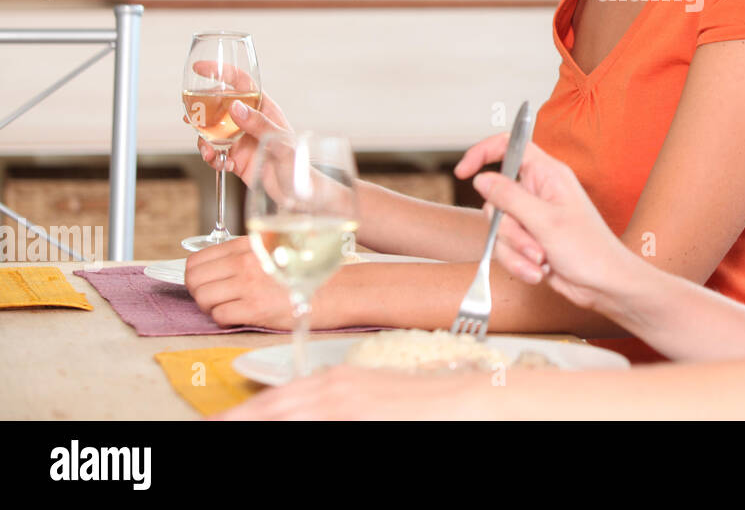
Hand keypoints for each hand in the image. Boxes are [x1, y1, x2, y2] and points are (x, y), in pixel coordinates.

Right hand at [182, 64, 291, 187]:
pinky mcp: (236, 158)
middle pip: (219, 106)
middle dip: (201, 111)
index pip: (241, 83)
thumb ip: (259, 124)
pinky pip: (215, 153)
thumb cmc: (299, 164)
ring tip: (208, 152)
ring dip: (204, 141)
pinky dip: (213, 158)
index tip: (200, 69)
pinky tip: (222, 165)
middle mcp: (250, 121)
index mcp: (264, 109)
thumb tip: (235, 108)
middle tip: (189, 119)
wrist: (298, 194)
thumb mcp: (280, 142)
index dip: (221, 73)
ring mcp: (241, 139)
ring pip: (212, 131)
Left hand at [185, 235, 345, 328]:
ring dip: (210, 307)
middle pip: (194, 279)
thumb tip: (220, 266)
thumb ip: (250, 252)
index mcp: (249, 245)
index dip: (196, 275)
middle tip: (213, 297)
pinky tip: (240, 316)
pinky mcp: (255, 309)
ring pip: (203, 298)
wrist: (337, 290)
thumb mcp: (278, 248)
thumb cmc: (311, 271)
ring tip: (227, 307)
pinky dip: (224, 319)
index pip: (198, 259)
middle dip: (198, 291)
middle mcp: (245, 262)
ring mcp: (249, 286)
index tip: (206, 282)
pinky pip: (219, 316)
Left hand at [212, 365, 484, 419]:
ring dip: (257, 423)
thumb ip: (333, 406)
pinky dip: (287, 426)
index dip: (242, 416)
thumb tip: (305, 410)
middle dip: (238, 421)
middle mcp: (333, 390)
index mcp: (335, 381)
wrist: (468, 400)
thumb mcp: (370, 399)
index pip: (273, 402)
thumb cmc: (424, 404)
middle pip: (270, 411)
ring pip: (284, 417)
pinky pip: (311, 425)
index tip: (217, 423)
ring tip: (223, 428)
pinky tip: (277, 430)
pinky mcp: (356, 417)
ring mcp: (343, 407)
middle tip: (208, 427)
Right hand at [453, 137, 636, 311]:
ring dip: (516, 250)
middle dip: (509, 228)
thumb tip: (482, 179)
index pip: (510, 146)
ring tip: (541, 260)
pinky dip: (519, 263)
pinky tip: (539, 271)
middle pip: (497, 198)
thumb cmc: (590, 250)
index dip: (483, 152)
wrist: (603, 285)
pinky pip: (506, 248)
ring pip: (499, 228)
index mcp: (548, 175)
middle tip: (533, 243)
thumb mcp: (545, 221)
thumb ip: (510, 197)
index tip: (463, 171)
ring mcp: (533, 218)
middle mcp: (539, 192)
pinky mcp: (530, 241)